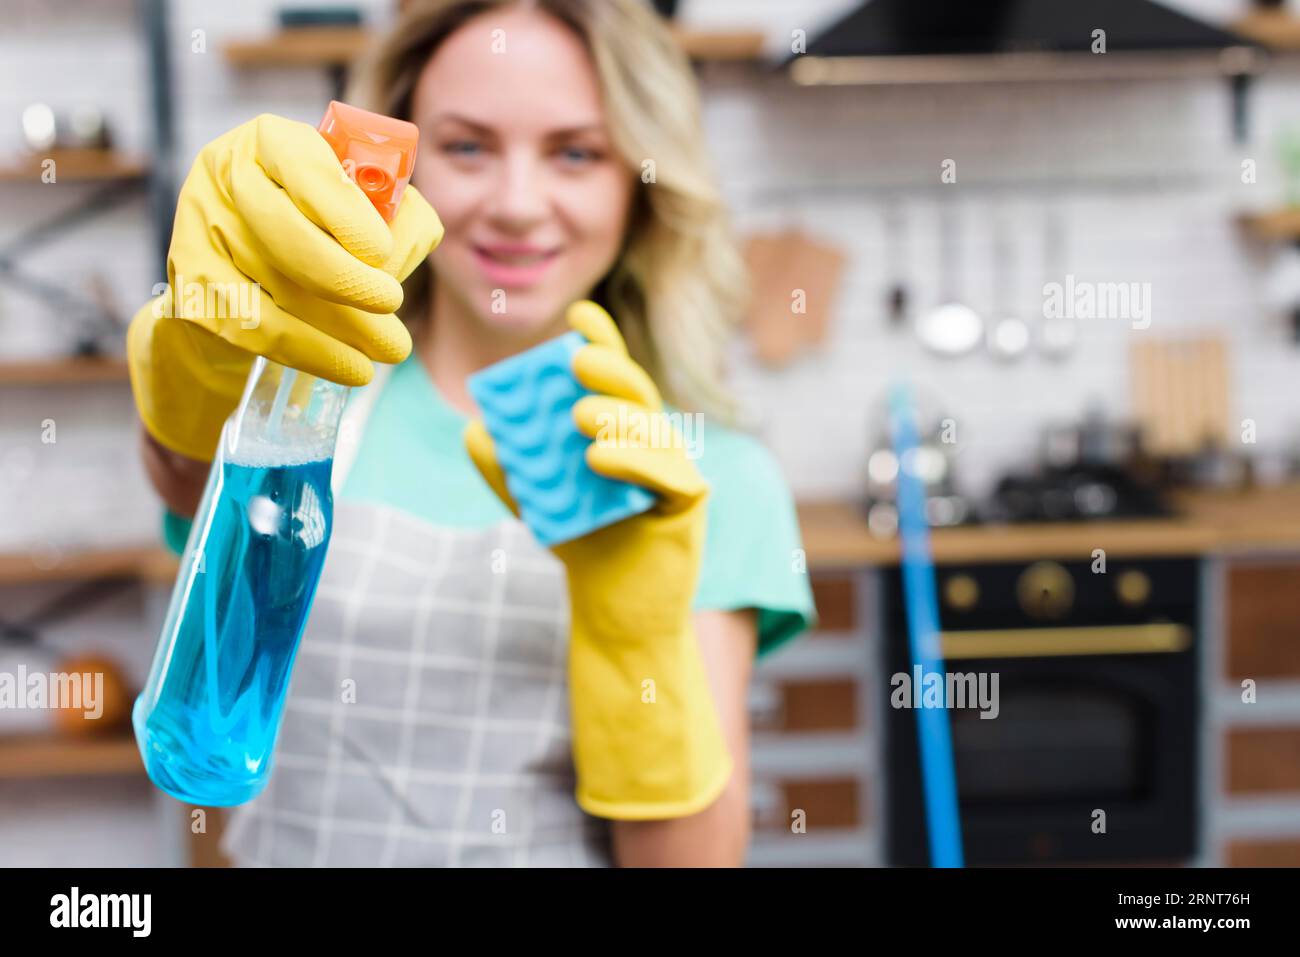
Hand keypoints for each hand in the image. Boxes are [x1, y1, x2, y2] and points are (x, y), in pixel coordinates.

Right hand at [128, 113, 442, 459]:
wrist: (240, 290)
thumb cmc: (318, 237)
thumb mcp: (360, 213)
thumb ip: (397, 216)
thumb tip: (409, 240)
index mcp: (272, 141)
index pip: (308, 169)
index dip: (346, 213)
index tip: (381, 252)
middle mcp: (226, 176)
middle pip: (288, 234)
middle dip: (347, 278)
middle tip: (392, 304)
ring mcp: (200, 232)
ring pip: (277, 287)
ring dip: (343, 325)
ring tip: (389, 349)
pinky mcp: (191, 289)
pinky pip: (258, 328)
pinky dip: (312, 352)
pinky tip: (352, 368)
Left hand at [465, 301, 730, 819]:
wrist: (614, 609)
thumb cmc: (583, 544)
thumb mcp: (535, 502)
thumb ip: (507, 469)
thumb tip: (474, 432)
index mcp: (621, 429)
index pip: (614, 375)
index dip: (602, 340)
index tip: (578, 313)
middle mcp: (653, 440)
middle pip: (638, 392)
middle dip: (609, 369)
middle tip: (574, 359)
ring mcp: (676, 469)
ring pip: (653, 429)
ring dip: (617, 417)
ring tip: (579, 416)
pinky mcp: (689, 503)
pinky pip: (668, 472)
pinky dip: (633, 462)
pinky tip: (598, 460)